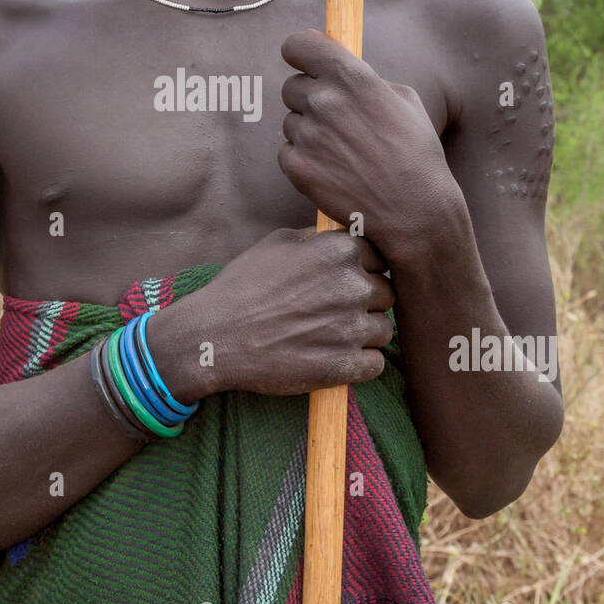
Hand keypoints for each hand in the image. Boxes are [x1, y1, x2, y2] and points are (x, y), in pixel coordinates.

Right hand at [165, 226, 395, 396]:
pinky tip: (333, 357)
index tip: (345, 279)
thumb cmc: (242, 287)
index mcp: (340, 251)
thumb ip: (315, 238)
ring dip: (364, 334)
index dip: (363, 269)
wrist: (216, 337)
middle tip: (335, 310)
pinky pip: (375, 364)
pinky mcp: (346, 366)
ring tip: (330, 335)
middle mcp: (353, 286)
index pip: (380, 256)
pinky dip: (359, 363)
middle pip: (386, 293)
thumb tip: (335, 238)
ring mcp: (352, 328)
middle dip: (366, 301)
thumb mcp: (275, 244)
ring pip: (383, 330)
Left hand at [276, 29, 453, 264]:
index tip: (305, 62)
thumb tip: (340, 74)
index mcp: (351, 76)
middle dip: (309, 99)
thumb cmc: (416, 153)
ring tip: (343, 152)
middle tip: (338, 122)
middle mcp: (324, 100)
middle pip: (291, 87)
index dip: (300, 53)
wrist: (415, 209)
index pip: (297, 45)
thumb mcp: (404, 100)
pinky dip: (304, 160)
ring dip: (309, 132)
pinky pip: (286, 151)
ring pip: (290, 122)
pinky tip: (333, 171)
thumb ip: (366, 79)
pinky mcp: (297, 167)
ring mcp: (308, 135)